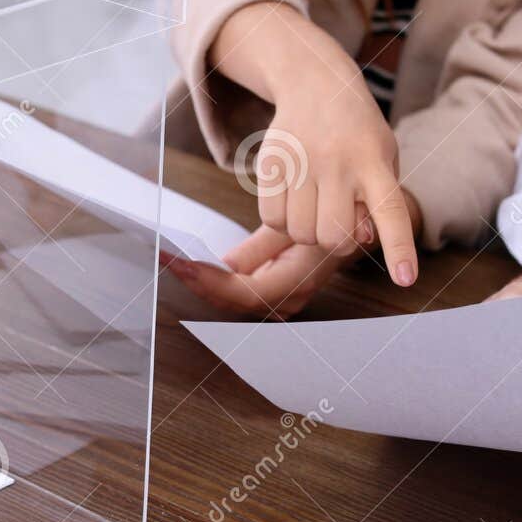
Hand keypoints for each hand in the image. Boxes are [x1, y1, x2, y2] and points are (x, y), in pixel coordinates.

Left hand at [161, 225, 357, 319]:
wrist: (357, 229)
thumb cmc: (331, 218)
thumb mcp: (296, 224)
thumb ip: (260, 249)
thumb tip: (224, 266)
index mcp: (299, 279)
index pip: (247, 293)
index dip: (212, 282)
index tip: (184, 264)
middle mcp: (289, 299)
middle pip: (232, 302)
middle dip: (196, 283)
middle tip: (165, 259)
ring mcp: (281, 302)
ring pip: (231, 302)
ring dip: (199, 284)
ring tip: (169, 261)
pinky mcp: (272, 296)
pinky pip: (236, 295)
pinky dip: (210, 282)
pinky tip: (189, 266)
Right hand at [207, 2, 419, 284]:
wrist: (317, 85)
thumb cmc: (358, 137)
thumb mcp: (382, 161)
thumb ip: (377, 205)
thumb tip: (359, 239)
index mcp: (375, 162)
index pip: (391, 211)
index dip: (398, 247)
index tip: (406, 279)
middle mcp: (339, 162)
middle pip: (333, 237)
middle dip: (335, 241)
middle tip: (337, 220)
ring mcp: (303, 161)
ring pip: (300, 233)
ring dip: (306, 231)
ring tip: (314, 203)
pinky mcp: (271, 162)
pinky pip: (270, 219)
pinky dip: (281, 221)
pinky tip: (292, 200)